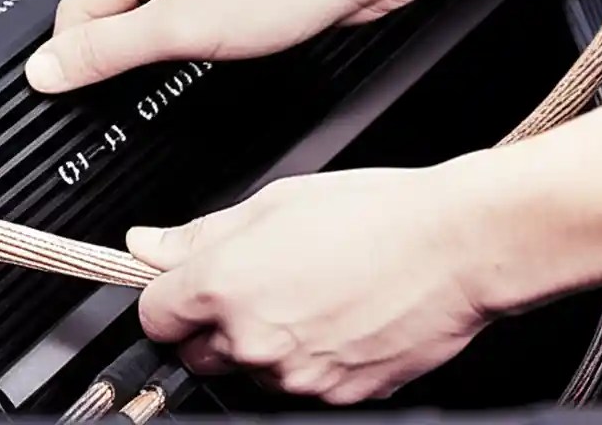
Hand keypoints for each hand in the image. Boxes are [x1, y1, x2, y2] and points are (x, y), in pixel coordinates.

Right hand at [25, 0, 425, 92]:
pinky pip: (179, 7)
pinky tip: (218, 39)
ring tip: (200, 50)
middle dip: (124, 50)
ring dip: (159, 43)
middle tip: (162, 71)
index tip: (80, 94)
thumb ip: (104, 52)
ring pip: (145, 11)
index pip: (73, 11)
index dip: (77, 59)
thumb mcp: (179, 31)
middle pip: (106, 10)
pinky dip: (187, 31)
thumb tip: (45, 67)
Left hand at [128, 167, 490, 404]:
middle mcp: (251, 340)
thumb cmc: (372, 216)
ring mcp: (294, 376)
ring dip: (263, 345)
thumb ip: (197, 236)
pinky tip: (336, 319)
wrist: (455, 246)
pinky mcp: (336, 397)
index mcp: (222, 286)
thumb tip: (146, 245)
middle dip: (213, 326)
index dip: (167, 298)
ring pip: (250, 372)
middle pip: (196, 353)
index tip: (184, 287)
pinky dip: (308, 361)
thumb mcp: (270, 204)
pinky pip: (300, 387)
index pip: (153, 316)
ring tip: (309, 296)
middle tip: (255, 286)